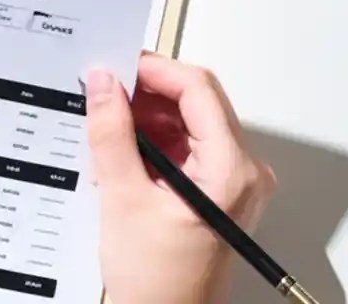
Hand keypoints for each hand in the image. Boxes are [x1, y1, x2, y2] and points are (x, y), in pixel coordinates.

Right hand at [86, 55, 274, 303]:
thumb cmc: (158, 281)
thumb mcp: (122, 198)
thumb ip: (112, 134)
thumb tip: (104, 85)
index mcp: (231, 171)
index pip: (198, 90)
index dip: (155, 70)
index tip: (119, 66)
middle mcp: (243, 171)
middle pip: (198, 101)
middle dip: (149, 93)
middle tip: (106, 90)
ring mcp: (233, 180)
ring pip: (191, 121)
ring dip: (150, 116)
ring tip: (110, 125)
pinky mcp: (218, 189)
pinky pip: (189, 144)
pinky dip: (156, 139)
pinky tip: (124, 149)